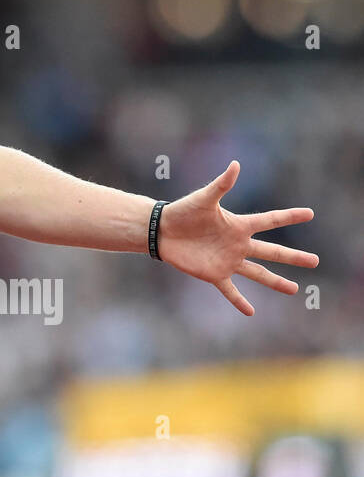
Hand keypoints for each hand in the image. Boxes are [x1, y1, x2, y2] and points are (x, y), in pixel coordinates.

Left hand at [158, 161, 316, 315]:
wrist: (161, 230)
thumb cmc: (183, 211)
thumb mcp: (204, 198)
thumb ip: (222, 185)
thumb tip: (236, 164)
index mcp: (239, 225)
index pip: (270, 220)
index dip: (289, 216)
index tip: (310, 213)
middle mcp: (238, 244)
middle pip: (272, 252)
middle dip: (293, 257)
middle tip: (315, 261)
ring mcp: (228, 260)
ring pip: (258, 273)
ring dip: (276, 282)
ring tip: (295, 290)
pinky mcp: (214, 274)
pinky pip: (230, 290)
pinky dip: (239, 301)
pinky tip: (251, 312)